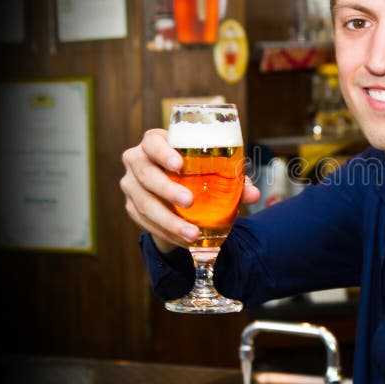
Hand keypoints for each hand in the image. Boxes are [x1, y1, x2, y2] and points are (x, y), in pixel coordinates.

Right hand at [120, 129, 259, 251]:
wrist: (173, 186)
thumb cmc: (196, 169)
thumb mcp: (213, 168)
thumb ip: (234, 178)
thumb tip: (253, 194)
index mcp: (156, 142)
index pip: (153, 142)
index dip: (163, 152)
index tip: (180, 165)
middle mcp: (137, 160)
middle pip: (146, 174)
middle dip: (167, 189)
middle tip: (190, 202)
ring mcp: (131, 185)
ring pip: (144, 203)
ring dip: (168, 221)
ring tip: (192, 233)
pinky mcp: (131, 207)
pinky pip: (145, 222)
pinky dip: (166, 233)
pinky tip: (183, 240)